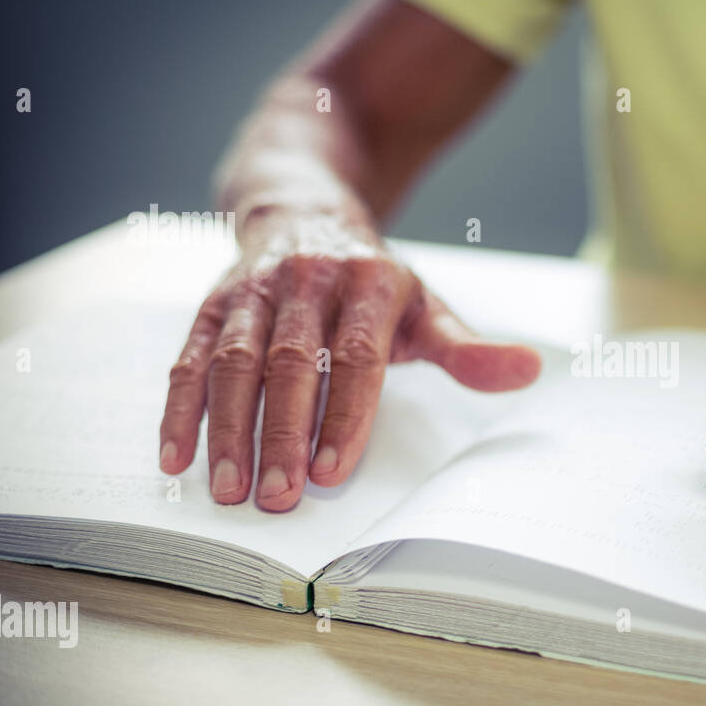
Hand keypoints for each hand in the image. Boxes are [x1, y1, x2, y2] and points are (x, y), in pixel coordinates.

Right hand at [159, 208, 540, 510]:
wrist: (303, 209)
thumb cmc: (372, 279)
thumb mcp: (424, 306)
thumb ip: (466, 349)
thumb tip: (530, 370)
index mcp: (371, 284)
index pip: (358, 357)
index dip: (345, 415)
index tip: (333, 472)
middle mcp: (309, 281)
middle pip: (292, 364)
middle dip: (283, 434)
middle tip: (278, 496)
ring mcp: (255, 291)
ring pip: (235, 362)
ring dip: (228, 428)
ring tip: (228, 488)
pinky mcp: (213, 304)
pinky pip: (190, 357)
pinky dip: (180, 408)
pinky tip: (175, 456)